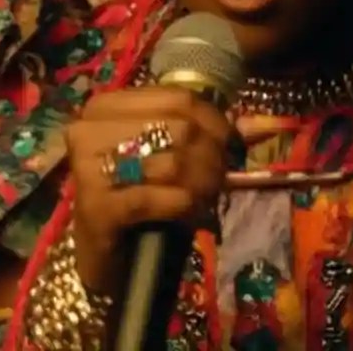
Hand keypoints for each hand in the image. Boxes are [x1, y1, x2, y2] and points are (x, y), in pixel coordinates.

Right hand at [64, 86, 234, 295]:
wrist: (103, 254)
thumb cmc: (138, 195)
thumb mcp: (170, 155)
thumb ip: (213, 134)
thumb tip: (266, 125)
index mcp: (105, 107)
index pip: (178, 98)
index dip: (215, 122)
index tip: (228, 146)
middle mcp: (88, 130)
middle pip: (179, 128)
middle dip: (210, 157)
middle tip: (216, 181)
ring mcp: (87, 168)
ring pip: (172, 163)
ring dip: (200, 184)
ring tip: (203, 197)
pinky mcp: (95, 207)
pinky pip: (156, 198)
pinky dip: (181, 206)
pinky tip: (187, 213)